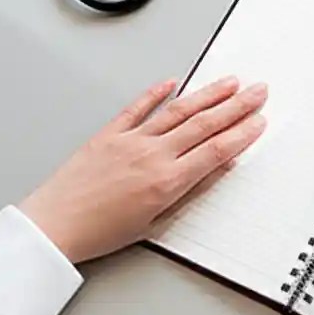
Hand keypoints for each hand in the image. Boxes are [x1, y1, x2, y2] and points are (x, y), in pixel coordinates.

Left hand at [20, 77, 267, 263]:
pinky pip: (137, 107)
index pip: (216, 150)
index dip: (243, 133)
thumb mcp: (155, 222)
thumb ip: (189, 191)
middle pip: (205, 124)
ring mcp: (131, 140)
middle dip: (237, 105)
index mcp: (167, 181)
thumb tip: (217, 168)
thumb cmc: (100, 233)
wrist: (53, 227)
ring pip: (178, 110)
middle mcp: (152, 155)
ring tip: (230, 82)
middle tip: (258, 91)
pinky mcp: (109, 133)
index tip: (260, 121)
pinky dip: (156, 92)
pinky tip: (173, 81)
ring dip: (208, 94)